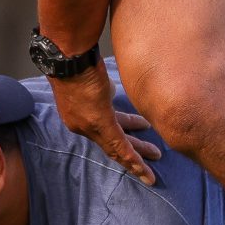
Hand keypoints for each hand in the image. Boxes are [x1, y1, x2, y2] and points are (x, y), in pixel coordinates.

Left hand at [51, 69, 156, 185]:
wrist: (68, 58)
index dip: (119, 143)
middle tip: (152, 156)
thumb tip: (112, 92)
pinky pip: (118, 144)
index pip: (102, 134)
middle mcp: (82, 126)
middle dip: (134, 150)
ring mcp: (89, 126)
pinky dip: (131, 157)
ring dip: (138, 153)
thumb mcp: (93, 80)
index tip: (132, 148)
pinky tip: (142, 166)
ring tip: (157, 154)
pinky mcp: (99, 122)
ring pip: (117, 146)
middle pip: (112, 143)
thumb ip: (103, 91)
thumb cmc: (77, 62)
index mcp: (79, 116)